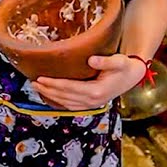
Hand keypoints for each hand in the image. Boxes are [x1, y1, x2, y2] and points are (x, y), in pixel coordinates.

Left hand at [33, 54, 147, 110]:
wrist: (133, 76)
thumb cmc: (124, 66)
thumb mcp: (118, 61)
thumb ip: (106, 61)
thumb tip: (91, 60)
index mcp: (97, 91)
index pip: (69, 88)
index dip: (53, 84)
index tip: (40, 78)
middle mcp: (93, 101)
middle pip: (64, 96)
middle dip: (47, 90)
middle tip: (33, 81)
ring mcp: (91, 105)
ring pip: (65, 103)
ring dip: (50, 96)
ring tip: (37, 87)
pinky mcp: (91, 105)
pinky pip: (71, 106)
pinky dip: (58, 102)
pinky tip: (49, 95)